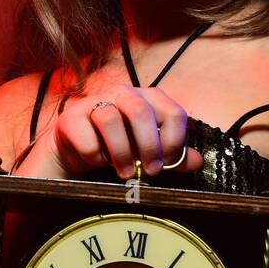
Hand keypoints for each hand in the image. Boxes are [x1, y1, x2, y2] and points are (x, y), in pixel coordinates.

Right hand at [20, 84, 204, 181]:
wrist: (74, 153)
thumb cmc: (117, 149)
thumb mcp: (147, 153)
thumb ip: (172, 156)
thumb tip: (198, 161)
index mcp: (147, 99)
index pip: (172, 110)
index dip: (175, 139)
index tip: (168, 162)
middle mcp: (122, 94)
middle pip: (140, 110)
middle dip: (149, 146)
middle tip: (150, 171)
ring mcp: (94, 103)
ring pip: (110, 119)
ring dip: (121, 152)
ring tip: (125, 173)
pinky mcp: (70, 118)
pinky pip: (86, 137)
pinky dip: (94, 156)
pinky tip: (97, 163)